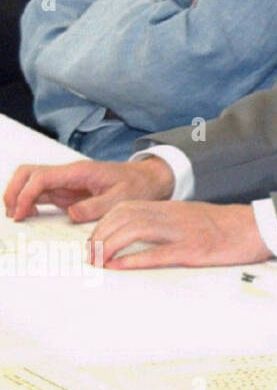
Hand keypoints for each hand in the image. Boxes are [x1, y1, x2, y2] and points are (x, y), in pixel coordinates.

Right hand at [4, 157, 173, 222]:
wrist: (149, 179)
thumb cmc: (138, 186)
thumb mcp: (122, 198)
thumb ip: (97, 206)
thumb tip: (72, 214)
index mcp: (80, 172)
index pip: (41, 177)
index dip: (25, 194)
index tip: (21, 214)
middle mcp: (69, 174)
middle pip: (29, 173)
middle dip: (14, 191)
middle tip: (14, 214)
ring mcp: (66, 182)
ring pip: (31, 182)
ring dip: (19, 196)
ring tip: (19, 217)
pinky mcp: (68, 192)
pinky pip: (41, 193)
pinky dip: (30, 202)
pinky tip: (31, 216)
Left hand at [86, 201, 268, 268]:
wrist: (258, 227)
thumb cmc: (227, 227)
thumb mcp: (193, 218)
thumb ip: (168, 223)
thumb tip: (141, 236)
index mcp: (172, 208)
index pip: (126, 207)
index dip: (103, 224)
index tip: (94, 242)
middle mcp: (173, 216)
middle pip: (124, 217)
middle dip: (100, 236)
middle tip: (91, 256)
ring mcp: (183, 232)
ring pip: (135, 230)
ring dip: (110, 246)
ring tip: (99, 261)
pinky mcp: (194, 249)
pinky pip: (157, 252)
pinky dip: (133, 259)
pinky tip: (119, 267)